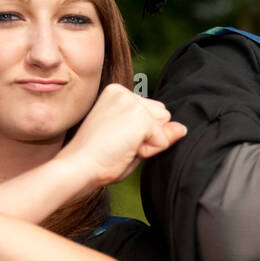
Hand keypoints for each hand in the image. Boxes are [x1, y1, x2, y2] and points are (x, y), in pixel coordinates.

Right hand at [56, 84, 186, 187]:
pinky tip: (124, 150)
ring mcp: (133, 103)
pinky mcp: (140, 117)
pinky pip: (163, 141)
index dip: (140, 133)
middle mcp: (124, 92)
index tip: (113, 140)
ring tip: (121, 147)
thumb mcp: (129, 140)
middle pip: (163, 115)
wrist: (77, 168)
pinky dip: (149, 151)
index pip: (151, 112)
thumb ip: (156, 131)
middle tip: (118, 145)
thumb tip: (182, 128)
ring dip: (150, 143)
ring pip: (165, 125)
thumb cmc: (96, 158)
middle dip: (149, 135)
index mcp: (117, 93)